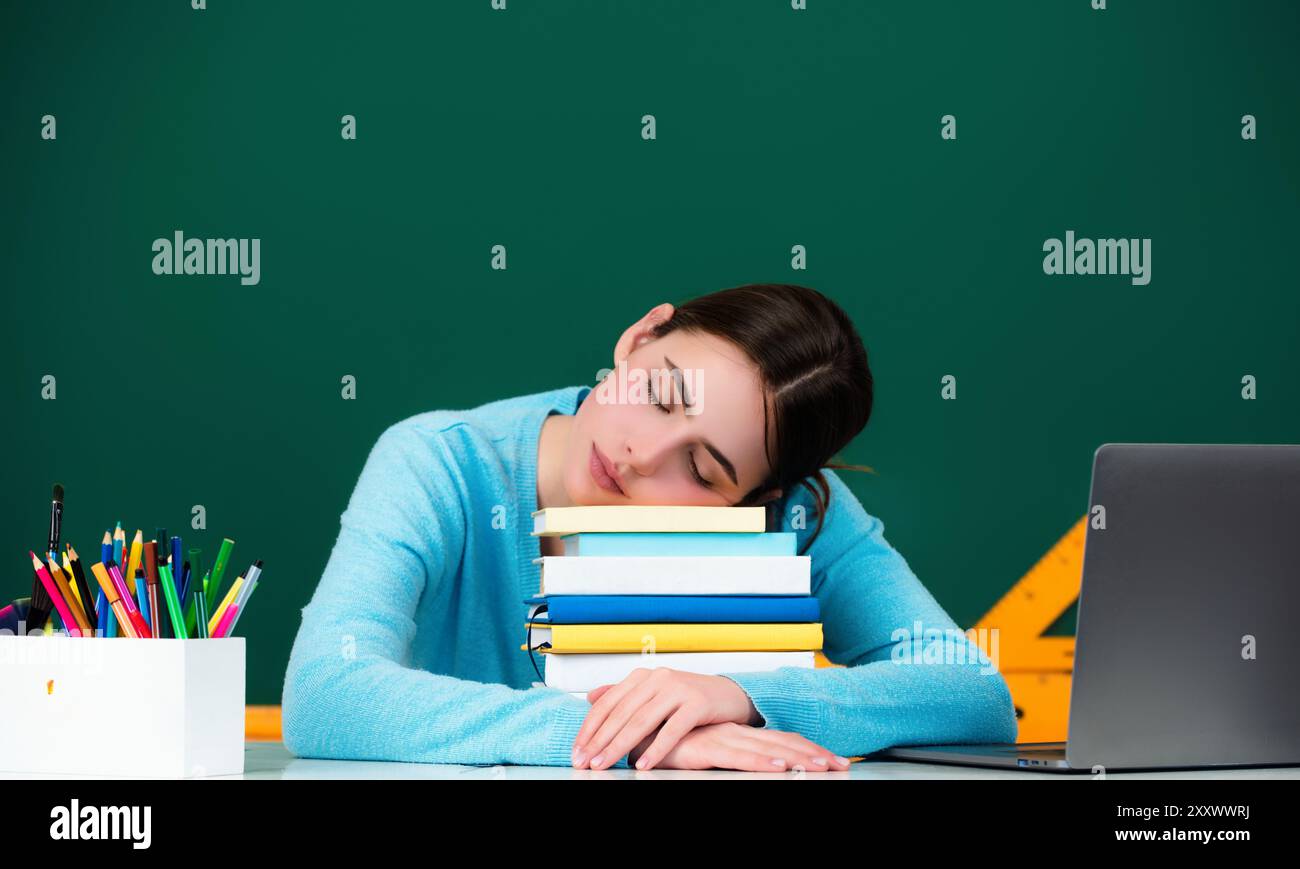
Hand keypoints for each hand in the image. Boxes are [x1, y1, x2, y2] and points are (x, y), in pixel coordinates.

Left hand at [572, 668, 760, 769]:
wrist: (729, 694)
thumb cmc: (688, 698)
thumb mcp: (653, 692)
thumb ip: (623, 694)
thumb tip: (591, 697)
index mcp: (643, 677)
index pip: (608, 703)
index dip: (590, 728)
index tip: (577, 750)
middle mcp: (657, 679)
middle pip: (621, 713)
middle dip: (599, 741)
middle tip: (585, 762)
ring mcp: (677, 689)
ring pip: (642, 721)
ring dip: (620, 746)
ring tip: (605, 764)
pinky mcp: (697, 704)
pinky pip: (672, 729)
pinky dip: (656, 748)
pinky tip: (643, 764)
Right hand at [629, 722, 851, 771]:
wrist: (638, 737)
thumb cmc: (669, 746)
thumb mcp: (704, 752)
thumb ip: (725, 753)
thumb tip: (750, 761)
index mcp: (738, 733)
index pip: (780, 739)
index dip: (808, 749)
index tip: (833, 760)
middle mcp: (736, 733)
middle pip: (783, 743)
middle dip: (814, 755)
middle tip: (842, 765)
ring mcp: (723, 739)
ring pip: (768, 750)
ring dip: (797, 759)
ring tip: (822, 769)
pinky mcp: (707, 748)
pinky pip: (739, 757)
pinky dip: (761, 762)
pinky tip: (780, 768)